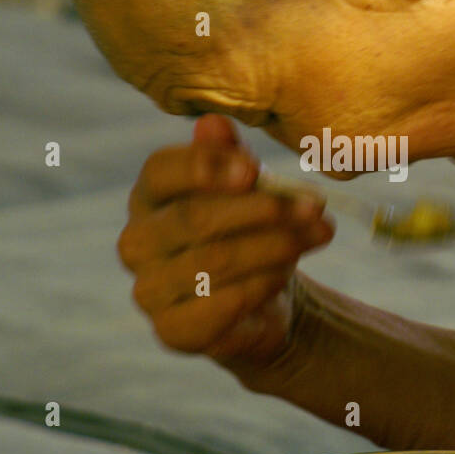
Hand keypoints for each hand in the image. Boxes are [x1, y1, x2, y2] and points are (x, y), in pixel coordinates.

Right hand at [117, 115, 334, 368]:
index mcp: (148, 196)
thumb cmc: (249, 230)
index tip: (254, 169)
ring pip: (215, 260)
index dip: (206, 167)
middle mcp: (137, 243)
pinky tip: (287, 274)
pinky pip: (221, 304)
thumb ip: (229, 157)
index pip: (162, 171)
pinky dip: (261, 284)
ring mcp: (149, 291)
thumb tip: (212, 122)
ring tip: (317, 234)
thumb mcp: (248, 188)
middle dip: (261, 210)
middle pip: (193, 218)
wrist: (262, 301)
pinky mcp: (172, 331)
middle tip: (315, 205)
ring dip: (276, 246)